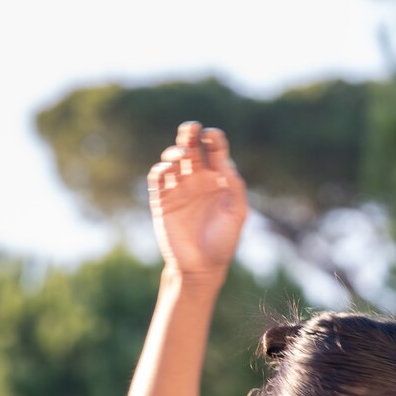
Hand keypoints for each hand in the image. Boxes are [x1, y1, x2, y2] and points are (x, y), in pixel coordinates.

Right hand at [149, 122, 247, 281]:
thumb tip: (225, 161)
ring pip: (173, 159)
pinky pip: (158, 178)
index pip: (214, 150)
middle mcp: (197, 181)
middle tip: (191, 128)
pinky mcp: (162, 201)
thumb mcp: (237, 213)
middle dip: (190, 134)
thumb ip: (234, 187)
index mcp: (217, 181)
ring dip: (176, 151)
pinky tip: (169, 169)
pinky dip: (161, 168)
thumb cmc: (223, 243)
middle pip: (191, 148)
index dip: (213, 138)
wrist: (201, 267)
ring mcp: (179, 189)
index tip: (212, 136)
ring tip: (182, 155)